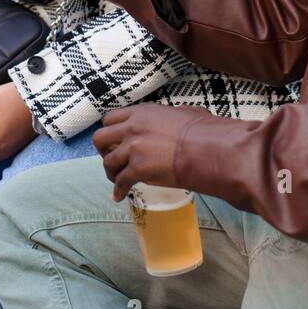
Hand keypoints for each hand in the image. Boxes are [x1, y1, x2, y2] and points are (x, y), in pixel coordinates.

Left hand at [93, 103, 210, 200]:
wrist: (206, 149)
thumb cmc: (203, 131)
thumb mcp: (185, 112)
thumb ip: (172, 115)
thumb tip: (178, 116)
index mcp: (142, 112)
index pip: (112, 118)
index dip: (112, 131)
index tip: (116, 141)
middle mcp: (132, 127)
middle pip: (101, 137)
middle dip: (103, 150)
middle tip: (113, 159)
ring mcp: (133, 148)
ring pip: (108, 161)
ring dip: (111, 172)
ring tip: (117, 180)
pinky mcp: (137, 168)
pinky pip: (120, 181)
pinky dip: (118, 190)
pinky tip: (119, 196)